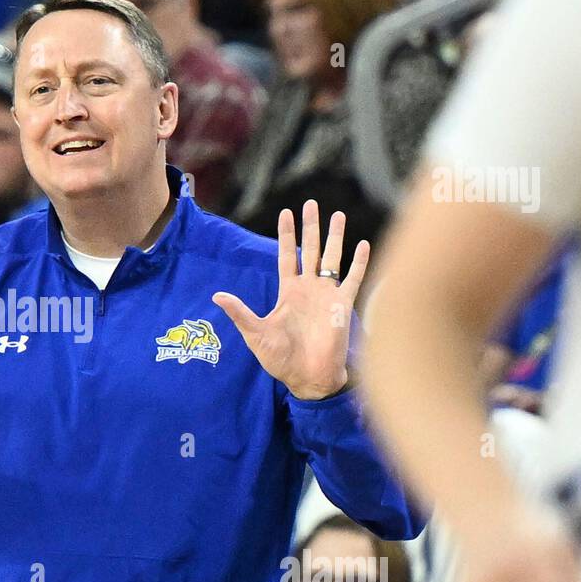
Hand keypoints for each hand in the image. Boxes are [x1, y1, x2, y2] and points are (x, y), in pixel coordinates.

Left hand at [213, 200, 367, 398]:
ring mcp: (327, 295)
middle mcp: (309, 288)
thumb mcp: (255, 333)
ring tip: (339, 215)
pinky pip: (352, 279)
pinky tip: (364, 244)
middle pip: (311, 250)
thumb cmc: (280, 359)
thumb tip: (216, 295)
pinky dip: (358, 263)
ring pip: (333, 258)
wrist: (306, 377)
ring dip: (336, 237)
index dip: (286, 235)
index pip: (287, 256)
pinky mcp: (342, 306)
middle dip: (311, 227)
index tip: (286, 212)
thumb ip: (240, 312)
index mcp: (288, 292)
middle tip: (312, 203)